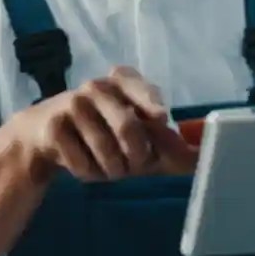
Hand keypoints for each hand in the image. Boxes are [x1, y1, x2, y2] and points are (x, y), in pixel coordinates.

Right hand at [19, 66, 197, 181]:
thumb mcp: (141, 139)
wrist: (47, 137)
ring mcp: (73, 103)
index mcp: (124, 81)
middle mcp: (99, 86)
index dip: (151, 103)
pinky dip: (90, 174)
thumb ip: (172, 148)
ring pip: (106, 151)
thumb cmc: (106, 134)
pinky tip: (85, 164)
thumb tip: (206, 156)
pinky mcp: (53, 127)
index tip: (162, 118)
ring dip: (113, 170)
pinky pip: (83, 164)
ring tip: (109, 165)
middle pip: (129, 128)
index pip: (141, 88)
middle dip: (137, 158)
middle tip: (135, 165)